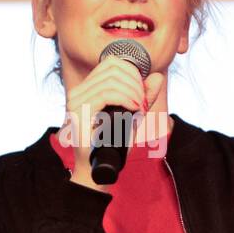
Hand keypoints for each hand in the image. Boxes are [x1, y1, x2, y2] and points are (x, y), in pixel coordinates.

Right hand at [61, 54, 165, 181]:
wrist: (98, 169)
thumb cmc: (113, 144)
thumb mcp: (133, 116)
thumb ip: (144, 97)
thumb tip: (157, 77)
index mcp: (87, 89)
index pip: (111, 63)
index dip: (132, 72)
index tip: (142, 93)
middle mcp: (78, 92)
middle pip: (112, 69)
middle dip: (135, 83)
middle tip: (143, 103)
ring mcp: (76, 102)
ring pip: (111, 81)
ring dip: (133, 93)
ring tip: (140, 109)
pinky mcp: (79, 113)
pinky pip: (106, 95)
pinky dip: (126, 99)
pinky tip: (134, 110)